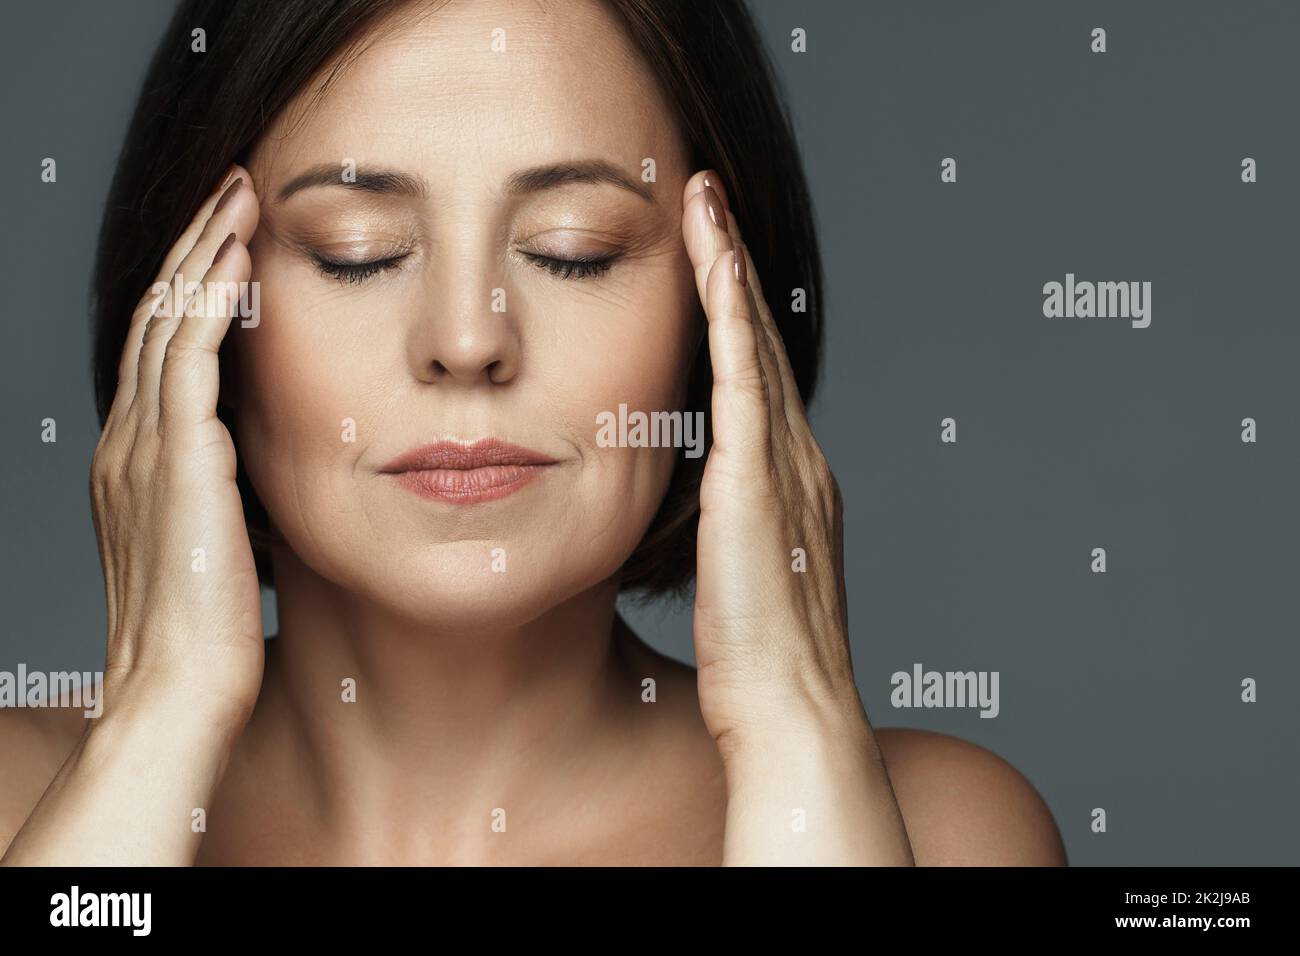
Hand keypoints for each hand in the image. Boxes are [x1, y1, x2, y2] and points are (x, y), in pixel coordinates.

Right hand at [90, 164, 263, 730]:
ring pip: (165, 321)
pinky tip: (239, 262)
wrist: (178, 686)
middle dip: (196, 246)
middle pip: (155, 315)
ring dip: (204, 253)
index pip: (161, 347)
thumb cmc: (210, 629)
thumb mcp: (219, 539)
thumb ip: (230, 488)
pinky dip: (210, 303)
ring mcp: (141, 447)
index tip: (232, 239)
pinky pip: (186, 358)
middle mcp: (127, 441)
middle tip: (233, 189)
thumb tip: (266, 464)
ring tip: (240, 197)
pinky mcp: (173, 460)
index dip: (194, 286)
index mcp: (137, 459)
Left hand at [682, 171, 860, 753]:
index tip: (712, 257)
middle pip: (762, 340)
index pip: (758, 375)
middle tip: (709, 198)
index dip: (737, 312)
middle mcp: (800, 460)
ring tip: (706, 203)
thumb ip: (726, 527)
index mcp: (794, 482)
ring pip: (755, 342)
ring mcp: (785, 465)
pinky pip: (743, 380)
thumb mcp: (739, 577)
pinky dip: (731, 319)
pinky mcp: (758, 482)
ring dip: (730, 267)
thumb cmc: (759, 665)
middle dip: (734, 264)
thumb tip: (700, 507)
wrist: (791, 713)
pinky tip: (716, 266)